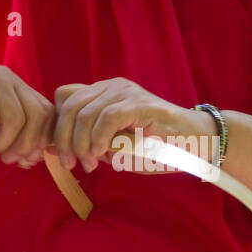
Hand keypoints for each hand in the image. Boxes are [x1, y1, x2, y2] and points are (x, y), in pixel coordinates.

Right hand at [0, 62, 54, 165]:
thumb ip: (13, 140)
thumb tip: (37, 157)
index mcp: (15, 86)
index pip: (46, 112)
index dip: (42, 139)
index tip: (28, 159)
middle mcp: (6, 78)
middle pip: (36, 115)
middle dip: (25, 144)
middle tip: (7, 159)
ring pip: (14, 118)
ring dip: (1, 142)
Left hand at [48, 78, 208, 173]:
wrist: (195, 143)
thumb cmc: (156, 148)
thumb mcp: (115, 146)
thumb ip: (91, 142)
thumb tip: (58, 148)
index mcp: (103, 92)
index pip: (64, 98)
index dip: (57, 125)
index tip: (59, 152)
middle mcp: (112, 87)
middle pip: (69, 106)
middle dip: (64, 139)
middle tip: (71, 164)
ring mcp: (126, 93)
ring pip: (85, 113)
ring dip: (81, 144)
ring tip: (89, 164)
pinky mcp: (140, 103)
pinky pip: (107, 117)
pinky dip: (98, 138)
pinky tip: (100, 155)